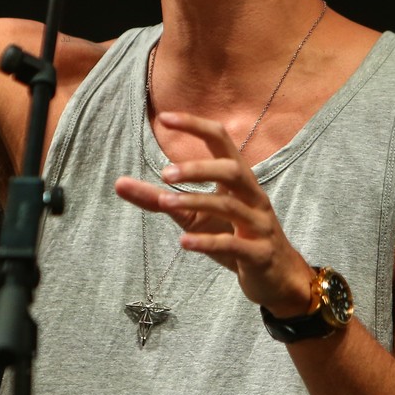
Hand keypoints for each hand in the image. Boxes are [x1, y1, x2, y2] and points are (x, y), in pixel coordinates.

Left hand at [114, 110, 315, 315]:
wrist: (276, 277)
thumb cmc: (233, 236)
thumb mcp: (192, 216)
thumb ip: (158, 200)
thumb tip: (118, 184)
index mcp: (237, 180)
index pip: (220, 140)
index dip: (194, 125)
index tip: (164, 117)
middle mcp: (252, 196)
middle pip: (231, 169)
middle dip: (198, 168)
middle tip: (164, 174)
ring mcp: (259, 224)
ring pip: (230, 205)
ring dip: (196, 201)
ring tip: (165, 202)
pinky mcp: (259, 253)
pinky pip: (234, 244)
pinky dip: (207, 243)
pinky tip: (183, 243)